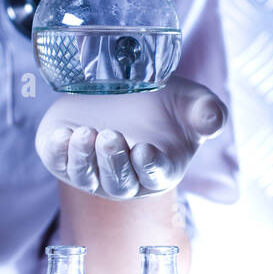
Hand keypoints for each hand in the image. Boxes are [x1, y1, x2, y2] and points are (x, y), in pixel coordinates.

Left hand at [36, 77, 227, 198]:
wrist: (125, 90)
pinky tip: (62, 135)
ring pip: (86, 177)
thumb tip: (214, 119)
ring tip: (85, 133)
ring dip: (84, 158)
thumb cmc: (163, 103)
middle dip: (113, 162)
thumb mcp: (191, 101)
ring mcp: (93, 171)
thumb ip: (207, 112)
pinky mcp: (65, 158)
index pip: (154, 176)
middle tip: (110, 136)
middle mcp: (125, 177)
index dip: (149, 167)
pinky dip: (57, 153)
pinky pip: (58, 164)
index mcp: (158, 169)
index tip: (144, 150)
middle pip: (118, 183)